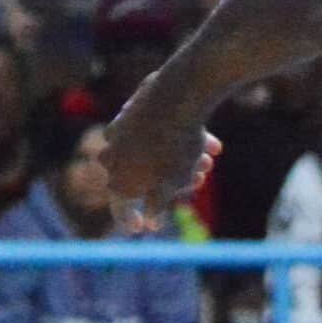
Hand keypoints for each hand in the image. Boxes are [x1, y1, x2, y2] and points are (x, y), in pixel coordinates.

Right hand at [105, 76, 220, 210]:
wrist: (177, 96)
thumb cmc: (174, 148)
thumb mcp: (169, 183)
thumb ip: (156, 204)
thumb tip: (150, 221)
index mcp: (116, 174)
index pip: (119, 205)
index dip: (129, 218)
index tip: (142, 226)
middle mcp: (112, 151)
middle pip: (145, 175)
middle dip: (176, 180)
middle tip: (200, 179)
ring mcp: (122, 127)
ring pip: (155, 152)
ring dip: (185, 160)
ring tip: (209, 158)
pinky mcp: (136, 107)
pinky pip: (158, 131)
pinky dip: (179, 139)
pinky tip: (207, 141)